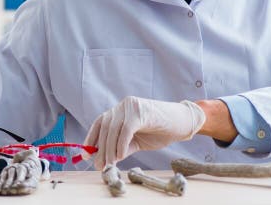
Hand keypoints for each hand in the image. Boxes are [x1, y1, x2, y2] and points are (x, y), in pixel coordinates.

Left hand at [84, 96, 205, 168]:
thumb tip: (104, 159)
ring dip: (109, 148)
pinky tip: (121, 156)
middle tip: (100, 165)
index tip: (86, 154)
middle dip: (100, 148)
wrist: (183, 123)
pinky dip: (121, 144)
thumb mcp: (137, 141)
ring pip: (113, 128)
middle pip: (105, 126)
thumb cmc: (161, 131)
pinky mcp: (140, 111)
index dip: (92, 138)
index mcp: (121, 110)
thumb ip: (122, 147)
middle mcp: (123, 105)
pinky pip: (125, 129)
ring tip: (110, 163)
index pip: (100, 122)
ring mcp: (131, 106)